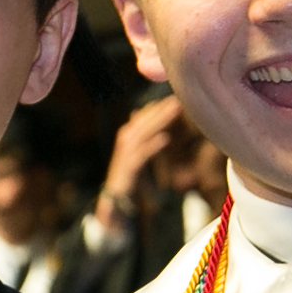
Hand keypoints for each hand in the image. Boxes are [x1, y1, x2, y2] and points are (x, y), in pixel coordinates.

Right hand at [97, 96, 183, 229]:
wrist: (114, 196)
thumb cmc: (127, 172)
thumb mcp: (133, 149)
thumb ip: (138, 133)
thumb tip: (137, 112)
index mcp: (128, 135)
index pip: (143, 116)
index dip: (157, 106)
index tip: (173, 96)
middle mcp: (125, 141)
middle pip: (144, 121)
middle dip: (160, 110)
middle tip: (177, 99)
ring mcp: (126, 154)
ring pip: (143, 133)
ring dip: (159, 121)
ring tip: (174, 111)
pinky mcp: (128, 169)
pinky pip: (142, 155)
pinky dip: (153, 146)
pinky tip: (165, 139)